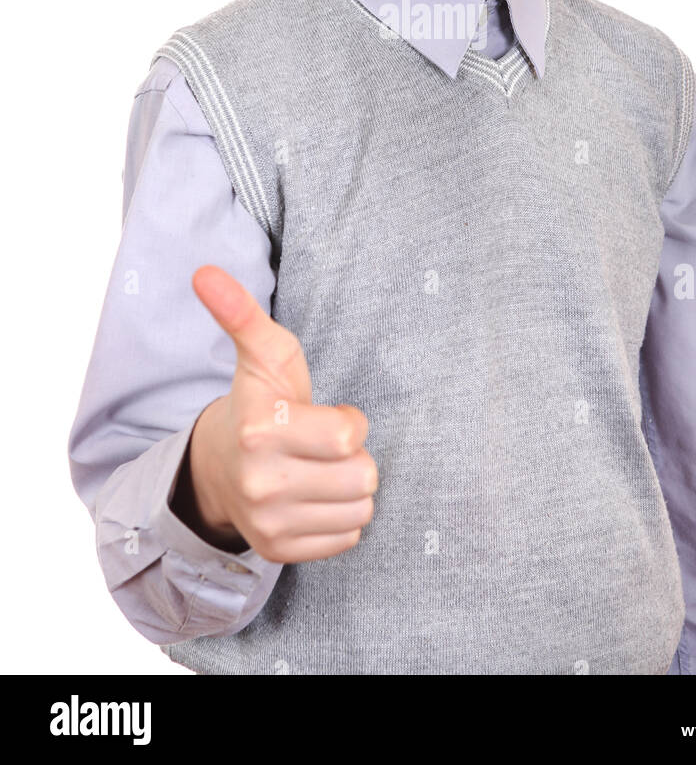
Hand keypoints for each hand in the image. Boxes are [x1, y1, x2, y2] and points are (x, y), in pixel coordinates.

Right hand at [185, 264, 377, 563]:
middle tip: (324, 446)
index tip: (327, 415)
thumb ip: (241, 312)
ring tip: (321, 470)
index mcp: (260, 429)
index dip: (349, 422)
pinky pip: (348, 537)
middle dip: (354, 457)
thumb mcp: (262, 353)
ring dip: (351, 488)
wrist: (219, 468)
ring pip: (361, 510)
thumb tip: (205, 272)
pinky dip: (340, 518)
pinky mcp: (278, 551)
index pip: (348, 436)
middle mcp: (261, 482)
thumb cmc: (258, 401)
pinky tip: (314, 498)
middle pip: (362, 477)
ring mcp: (268, 522)